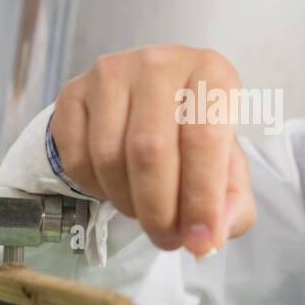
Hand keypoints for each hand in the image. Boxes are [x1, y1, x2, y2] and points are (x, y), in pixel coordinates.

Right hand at [51, 45, 256, 255]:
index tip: (199, 241)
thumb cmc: (194, 136)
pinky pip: (76, 157)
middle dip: (159, 211)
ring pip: (109, 156)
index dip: (202, 197)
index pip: (204, 138)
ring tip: (143, 212)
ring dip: (126, 202)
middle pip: (151, 150)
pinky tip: (114, 187)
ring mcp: (110, 73)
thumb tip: (207, 238)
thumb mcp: (227, 167)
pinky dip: (95, 189)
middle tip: (166, 238)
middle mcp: (160, 63)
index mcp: (210, 73)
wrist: (147, 105)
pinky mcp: (73, 92)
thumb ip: (232, 206)